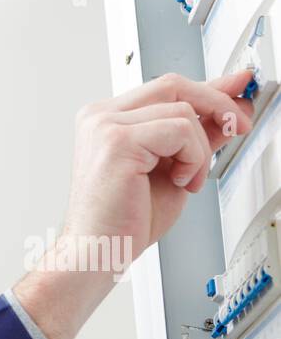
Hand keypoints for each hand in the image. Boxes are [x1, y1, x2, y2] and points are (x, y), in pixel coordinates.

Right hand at [63, 69, 253, 257]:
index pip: (165, 90)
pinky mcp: (117, 142)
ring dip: (200, 149)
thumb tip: (231, 110)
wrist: (98, 252)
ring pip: (183, 110)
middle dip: (217, 104)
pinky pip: (181, 130)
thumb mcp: (173, 168)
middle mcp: (100, 118)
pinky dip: (193, 157)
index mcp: (106, 121)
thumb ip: (197, 136)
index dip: (208, 89)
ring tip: (187, 179)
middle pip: (174, 86)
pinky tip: (179, 180)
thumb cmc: (123, 221)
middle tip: (239, 126)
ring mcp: (104, 126)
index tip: (238, 89)